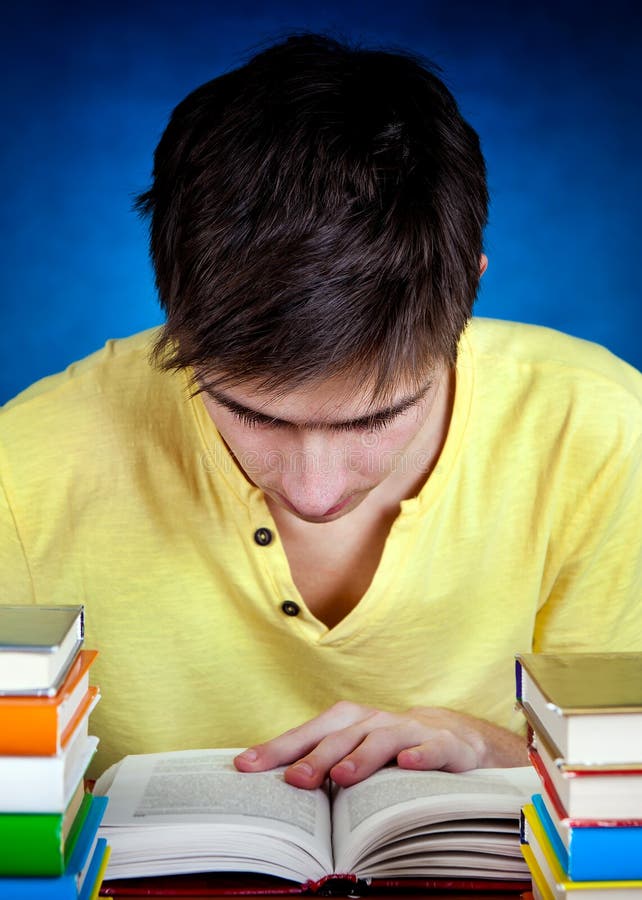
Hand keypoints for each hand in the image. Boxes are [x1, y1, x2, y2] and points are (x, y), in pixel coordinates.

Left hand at [234, 701, 527, 788]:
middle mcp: (374, 722)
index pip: (307, 734)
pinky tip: (410, 764)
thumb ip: (319, 766)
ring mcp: (410, 731)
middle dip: (316, 757)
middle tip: (294, 780)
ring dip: (362, 757)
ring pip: (382, 740)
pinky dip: (420, 755)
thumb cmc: (388, 748)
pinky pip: (432, 748)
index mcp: (348, 723)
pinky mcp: (445, 745)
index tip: (245, 766)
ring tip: (343, 777)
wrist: (452, 736)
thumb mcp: (353, 753)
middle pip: (341, 736)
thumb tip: (267, 789)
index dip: (277, 749)